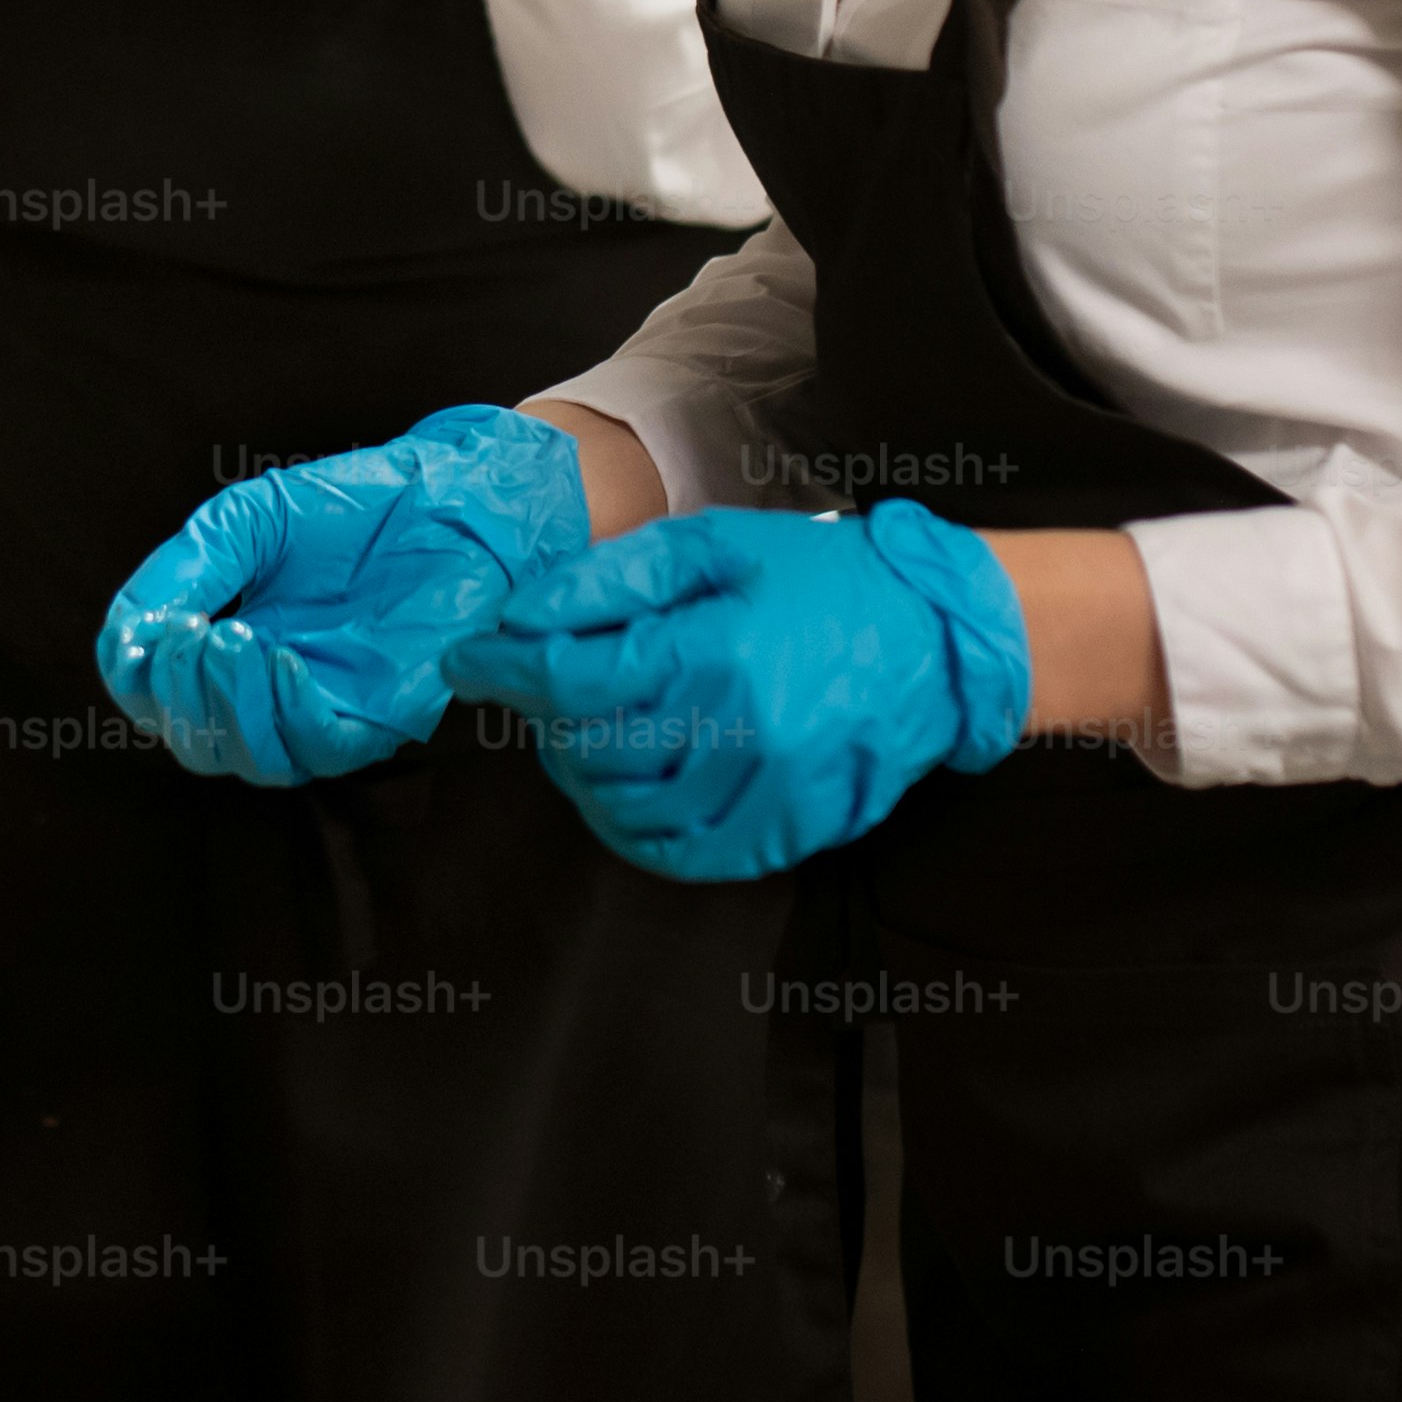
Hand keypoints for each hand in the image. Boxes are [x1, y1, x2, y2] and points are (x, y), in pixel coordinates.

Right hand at [94, 406, 592, 784]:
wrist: (449, 493)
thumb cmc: (351, 506)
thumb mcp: (243, 523)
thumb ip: (182, 570)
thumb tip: (127, 635)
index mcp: (230, 651)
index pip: (155, 699)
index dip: (138, 678)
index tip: (148, 632)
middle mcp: (271, 695)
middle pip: (197, 742)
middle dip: (180, 696)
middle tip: (194, 637)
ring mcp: (325, 711)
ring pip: (252, 759)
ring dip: (226, 708)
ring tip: (231, 642)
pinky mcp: (381, 718)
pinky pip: (321, 749)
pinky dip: (288, 713)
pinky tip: (282, 660)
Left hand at [440, 503, 1030, 880]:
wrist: (935, 636)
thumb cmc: (819, 577)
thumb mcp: (714, 546)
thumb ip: (611, 578)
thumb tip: (521, 613)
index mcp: (712, 648)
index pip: (568, 679)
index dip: (501, 672)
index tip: (466, 661)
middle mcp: (737, 730)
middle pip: (589, 749)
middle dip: (542, 719)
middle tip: (539, 689)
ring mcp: (766, 792)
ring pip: (627, 811)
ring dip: (585, 776)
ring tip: (586, 735)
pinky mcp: (788, 831)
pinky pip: (685, 855)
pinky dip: (637, 833)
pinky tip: (628, 794)